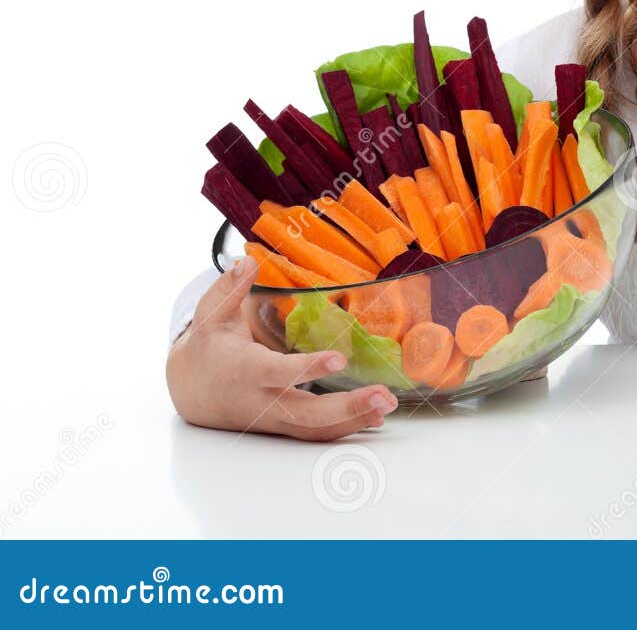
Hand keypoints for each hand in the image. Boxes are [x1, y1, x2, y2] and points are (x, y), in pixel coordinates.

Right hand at [166, 256, 397, 440]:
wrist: (192, 390)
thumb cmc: (207, 348)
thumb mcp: (210, 316)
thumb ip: (227, 290)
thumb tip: (247, 262)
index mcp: (245, 370)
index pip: (277, 372)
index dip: (307, 369)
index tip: (339, 359)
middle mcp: (262, 401)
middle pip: (305, 413)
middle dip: (345, 407)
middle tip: (382, 395)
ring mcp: (274, 418)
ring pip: (314, 429)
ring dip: (354, 420)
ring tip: (387, 405)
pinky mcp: (284, 425)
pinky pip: (316, 433)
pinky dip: (346, 428)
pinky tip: (375, 417)